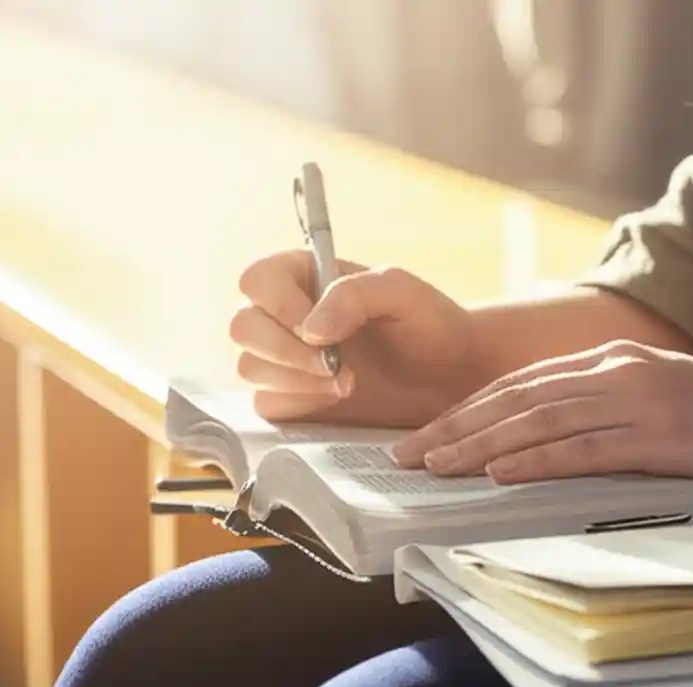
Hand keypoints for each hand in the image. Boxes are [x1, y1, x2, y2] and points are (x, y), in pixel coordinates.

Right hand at [231, 250, 474, 424]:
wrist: (449, 375)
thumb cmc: (428, 324)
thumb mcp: (401, 292)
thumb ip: (354, 295)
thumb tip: (310, 328)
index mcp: (303, 275)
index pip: (257, 280)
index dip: (279, 306)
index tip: (320, 331)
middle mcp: (285, 314)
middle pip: (242, 327)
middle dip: (286, 351)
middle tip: (335, 366)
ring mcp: (284, 358)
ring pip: (250, 367)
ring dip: (295, 380)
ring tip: (347, 384)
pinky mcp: (291, 398)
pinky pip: (266, 404)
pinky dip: (297, 404)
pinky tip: (337, 400)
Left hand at [392, 340, 692, 495]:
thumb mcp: (663, 399)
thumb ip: (608, 406)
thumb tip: (550, 433)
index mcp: (616, 359)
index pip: (523, 382)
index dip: (469, 409)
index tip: (427, 434)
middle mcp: (620, 370)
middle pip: (518, 397)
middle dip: (456, 427)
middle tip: (406, 454)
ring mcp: (642, 400)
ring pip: (540, 421)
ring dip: (481, 446)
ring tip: (434, 467)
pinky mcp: (665, 437)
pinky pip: (587, 449)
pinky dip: (538, 461)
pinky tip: (501, 474)